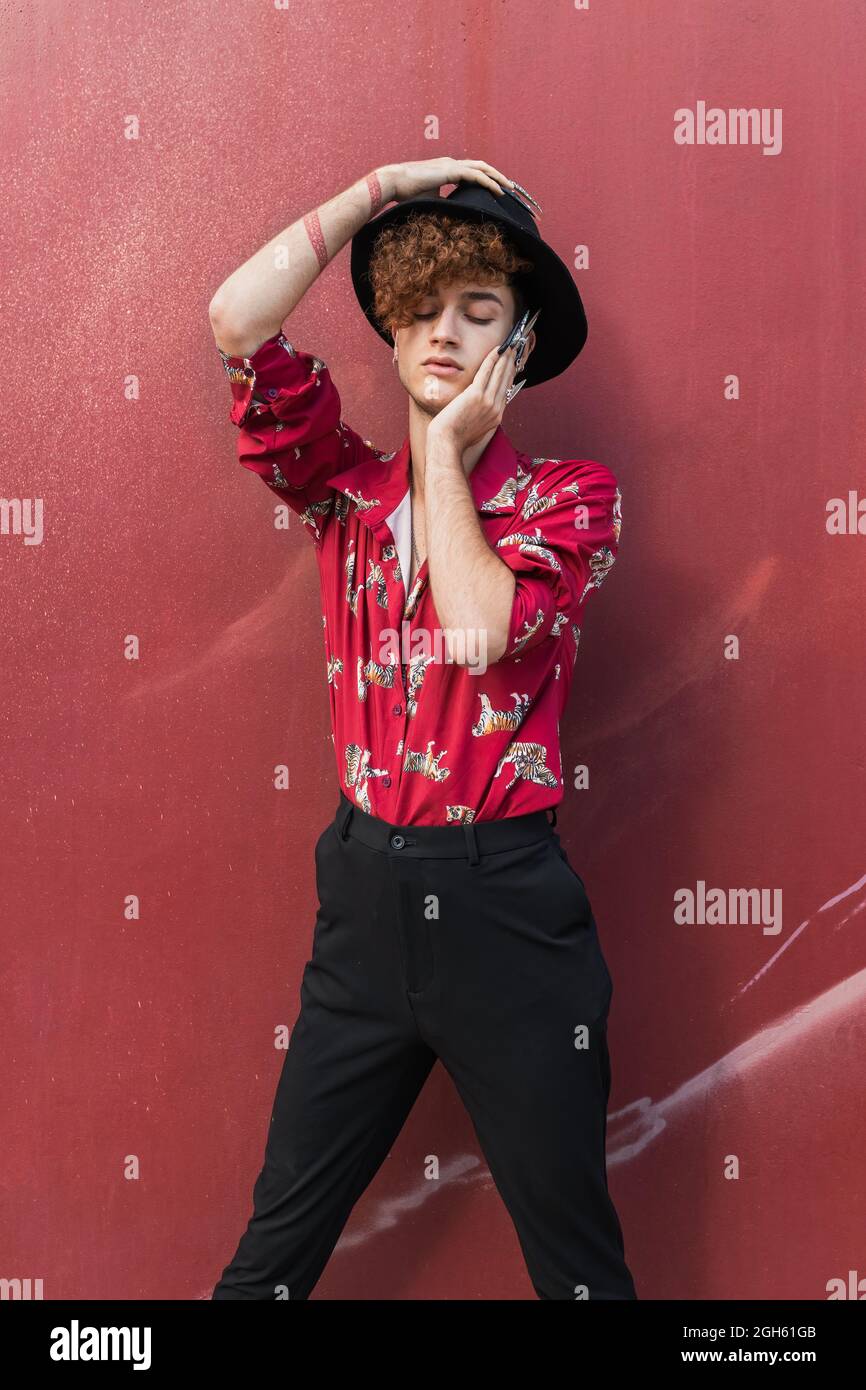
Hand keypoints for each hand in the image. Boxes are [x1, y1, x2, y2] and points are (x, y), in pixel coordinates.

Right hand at [380, 157, 515, 204]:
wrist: (394, 183)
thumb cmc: (408, 194)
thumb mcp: (431, 200)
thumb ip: (443, 202)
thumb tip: (451, 213)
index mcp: (447, 169)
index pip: (472, 172)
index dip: (486, 179)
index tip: (497, 189)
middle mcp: (452, 164)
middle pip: (481, 167)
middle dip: (497, 176)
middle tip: (511, 187)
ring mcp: (452, 165)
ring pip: (482, 169)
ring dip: (498, 178)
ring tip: (510, 188)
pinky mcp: (451, 171)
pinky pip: (475, 176)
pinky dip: (488, 182)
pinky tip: (498, 190)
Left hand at [426, 342, 521, 453]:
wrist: (447, 444)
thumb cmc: (455, 438)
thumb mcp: (475, 429)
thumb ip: (482, 417)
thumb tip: (481, 409)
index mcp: (496, 416)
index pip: (506, 391)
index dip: (510, 375)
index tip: (512, 364)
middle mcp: (495, 408)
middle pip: (506, 380)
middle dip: (512, 363)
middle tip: (515, 349)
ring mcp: (487, 401)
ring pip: (500, 374)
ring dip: (505, 358)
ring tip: (509, 346)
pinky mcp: (476, 395)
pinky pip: (486, 372)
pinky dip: (492, 359)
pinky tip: (496, 350)